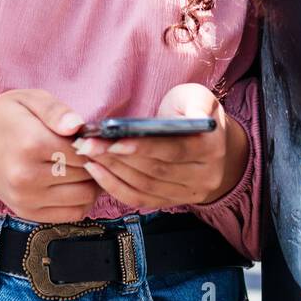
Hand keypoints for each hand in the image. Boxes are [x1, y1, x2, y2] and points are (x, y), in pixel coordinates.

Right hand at [0, 90, 100, 222]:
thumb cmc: (6, 116)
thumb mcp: (30, 99)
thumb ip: (56, 110)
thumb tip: (78, 126)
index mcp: (30, 144)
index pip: (84, 152)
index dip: (95, 145)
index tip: (93, 138)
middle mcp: (26, 177)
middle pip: (86, 177)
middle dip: (94, 164)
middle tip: (91, 152)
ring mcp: (25, 199)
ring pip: (83, 198)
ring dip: (91, 183)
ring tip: (83, 166)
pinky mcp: (26, 213)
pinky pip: (71, 214)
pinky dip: (80, 200)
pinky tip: (73, 182)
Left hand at [70, 82, 249, 210]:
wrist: (209, 141)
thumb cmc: (194, 112)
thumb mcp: (199, 98)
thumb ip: (196, 103)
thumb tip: (187, 116)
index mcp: (212, 148)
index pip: (175, 151)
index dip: (144, 148)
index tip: (113, 141)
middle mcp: (204, 176)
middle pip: (156, 171)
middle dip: (119, 158)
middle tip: (88, 145)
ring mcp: (188, 193)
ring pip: (145, 187)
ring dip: (112, 171)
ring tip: (88, 153)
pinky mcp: (172, 202)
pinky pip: (140, 199)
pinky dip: (115, 187)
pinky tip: (95, 170)